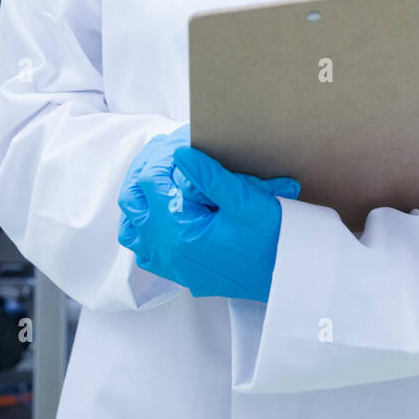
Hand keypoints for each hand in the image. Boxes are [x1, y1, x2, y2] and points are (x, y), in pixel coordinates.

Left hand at [118, 135, 299, 303]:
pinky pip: (147, 252)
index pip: (149, 182)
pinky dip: (147, 230)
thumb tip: (180, 153)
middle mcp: (167, 251)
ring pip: (132, 230)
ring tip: (160, 183)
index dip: (161, 156)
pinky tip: (166, 216)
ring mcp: (172, 266)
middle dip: (144, 174)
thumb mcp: (246, 201)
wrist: (286, 277)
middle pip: (132, 203)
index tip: (177, 142)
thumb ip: (209, 176)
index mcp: (178, 230)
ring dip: (140, 204)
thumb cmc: (271, 239)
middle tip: (165, 156)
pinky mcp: (182, 274)